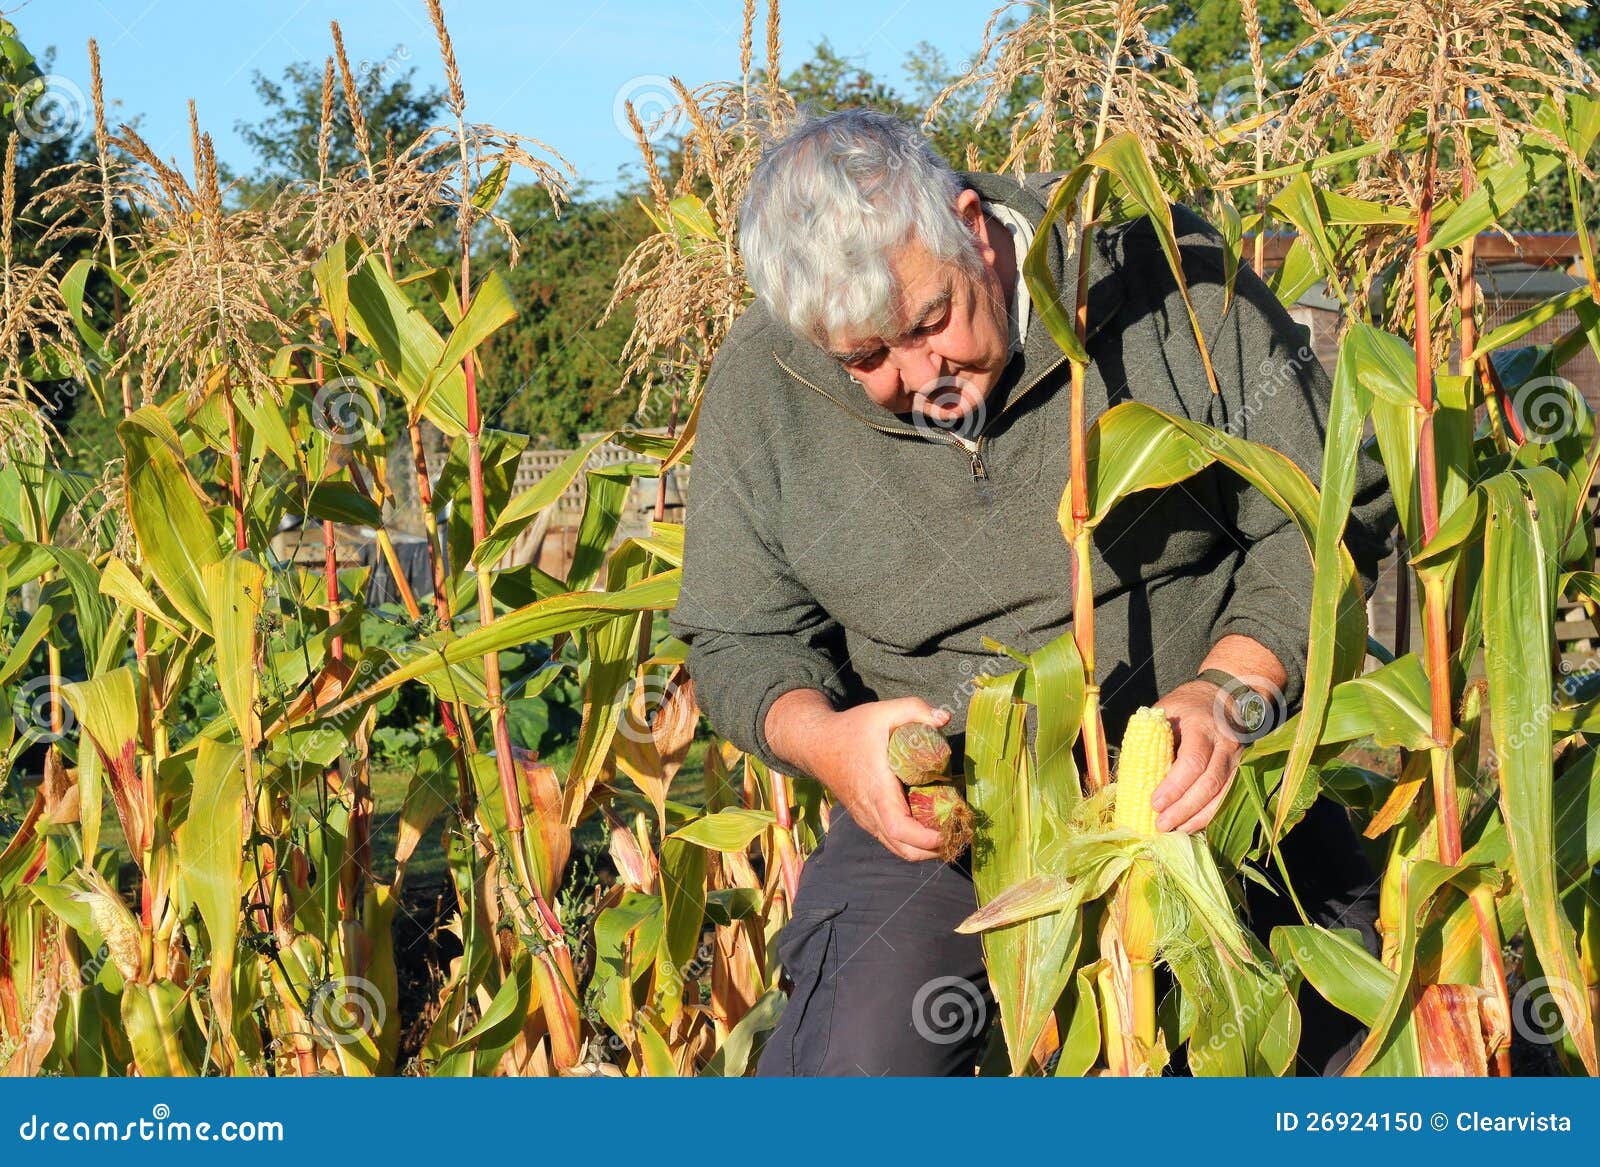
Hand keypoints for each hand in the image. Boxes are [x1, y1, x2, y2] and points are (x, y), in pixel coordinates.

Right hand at [767, 691, 950, 861]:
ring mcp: (866, 818)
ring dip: (925, 848)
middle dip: (935, 849)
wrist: (816, 745)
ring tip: (949, 829)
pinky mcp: (866, 819)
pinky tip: (930, 824)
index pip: (900, 829)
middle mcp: (870, 811)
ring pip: (898, 849)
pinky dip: (913, 841)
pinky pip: (891, 840)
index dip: (928, 838)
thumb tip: (945, 719)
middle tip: (959, 830)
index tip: (952, 827)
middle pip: (904, 849)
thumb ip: (914, 709)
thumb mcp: (882, 711)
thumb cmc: (851, 729)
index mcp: (876, 789)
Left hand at [1147, 679, 1244, 833]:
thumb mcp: (1165, 711)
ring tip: (1174, 830)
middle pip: (1208, 784)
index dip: (1174, 786)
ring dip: (1196, 817)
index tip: (1154, 803)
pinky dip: (1208, 814)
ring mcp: (1235, 759)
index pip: (1192, 761)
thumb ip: (1149, 738)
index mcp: (1202, 726)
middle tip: (1161, 825)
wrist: (1224, 696)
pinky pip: (1225, 798)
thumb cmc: (1187, 706)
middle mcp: (1224, 745)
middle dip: (1184, 808)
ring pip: (1221, 795)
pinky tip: (1190, 825)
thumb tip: (1128, 773)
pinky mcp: (1238, 771)